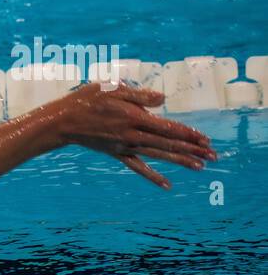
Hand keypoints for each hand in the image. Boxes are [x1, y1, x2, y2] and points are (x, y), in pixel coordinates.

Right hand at [49, 83, 216, 188]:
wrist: (62, 122)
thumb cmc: (87, 100)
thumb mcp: (112, 89)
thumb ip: (139, 94)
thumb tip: (162, 100)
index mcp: (133, 117)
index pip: (168, 128)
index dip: (188, 134)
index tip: (205, 139)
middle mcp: (131, 135)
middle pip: (168, 144)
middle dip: (192, 150)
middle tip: (213, 155)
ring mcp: (125, 146)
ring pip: (157, 155)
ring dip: (180, 161)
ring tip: (200, 167)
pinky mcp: (117, 153)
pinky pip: (138, 167)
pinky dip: (152, 176)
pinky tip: (167, 185)